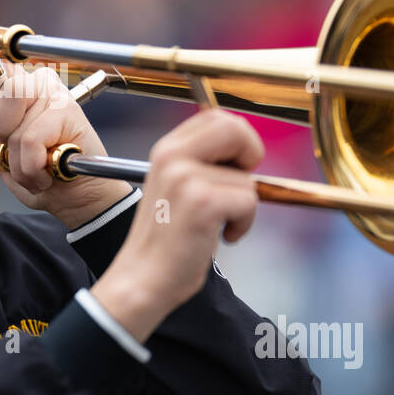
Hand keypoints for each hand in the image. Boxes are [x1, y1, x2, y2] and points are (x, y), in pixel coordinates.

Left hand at [0, 12, 132, 230]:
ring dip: (20, 161)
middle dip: (6, 135)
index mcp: (24, 93)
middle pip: (5, 92)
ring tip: (39, 169)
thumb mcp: (9, 156)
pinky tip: (50, 172)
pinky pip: (29, 141)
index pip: (1, 58)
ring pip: (13, 126)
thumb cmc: (46, 175)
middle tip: (25, 156)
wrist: (79, 198)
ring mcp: (55, 95)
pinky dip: (32, 167)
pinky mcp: (67, 112)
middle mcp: (41, 85)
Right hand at [92, 109, 263, 341]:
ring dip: (244, 206)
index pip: (216, 116)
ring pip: (246, 177)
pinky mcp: (202, 203)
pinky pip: (248, 201)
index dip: (238, 139)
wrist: (142, 278)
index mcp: (166, 149)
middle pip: (235, 129)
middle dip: (251, 156)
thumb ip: (202, 162)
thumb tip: (245, 150)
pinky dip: (244, 224)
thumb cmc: (166, 239)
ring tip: (218, 224)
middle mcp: (172, 156)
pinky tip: (221, 235)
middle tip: (239, 187)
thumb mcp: (175, 185)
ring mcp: (186, 178)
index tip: (236, 166)